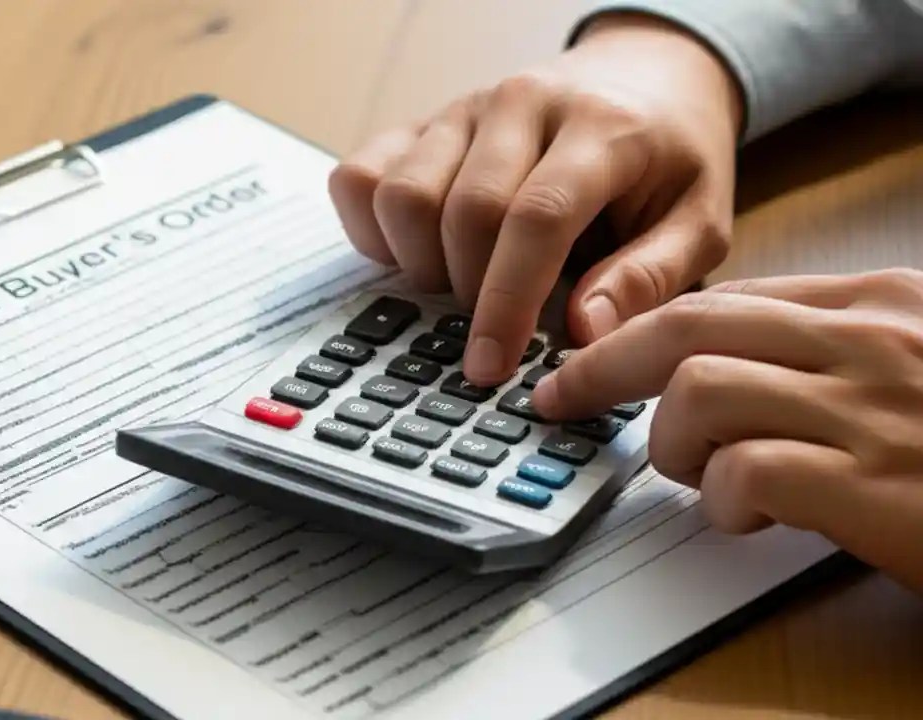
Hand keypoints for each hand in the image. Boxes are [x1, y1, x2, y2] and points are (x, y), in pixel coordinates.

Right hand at [329, 14, 742, 384]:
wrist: (642, 77)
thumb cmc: (668, 159)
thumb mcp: (700, 220)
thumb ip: (650, 278)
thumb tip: (584, 333)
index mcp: (601, 127)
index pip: (537, 217)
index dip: (508, 301)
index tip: (492, 365)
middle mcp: (520, 105)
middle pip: (462, 213)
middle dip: (472, 293)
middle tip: (500, 326)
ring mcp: (461, 109)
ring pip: (400, 197)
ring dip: (422, 263)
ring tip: (466, 282)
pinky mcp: (420, 122)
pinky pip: (359, 178)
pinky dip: (373, 231)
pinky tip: (420, 254)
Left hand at [532, 268, 922, 593]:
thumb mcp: (911, 363)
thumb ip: (827, 350)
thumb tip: (718, 364)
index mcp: (879, 304)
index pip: (725, 297)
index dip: (641, 327)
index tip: (594, 352)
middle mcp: (870, 342)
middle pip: (688, 326)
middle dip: (602, 363)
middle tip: (560, 395)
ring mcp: (875, 411)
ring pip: (701, 391)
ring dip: (672, 440)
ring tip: (699, 473)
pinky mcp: (881, 489)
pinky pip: (751, 472)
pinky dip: (725, 499)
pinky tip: (749, 514)